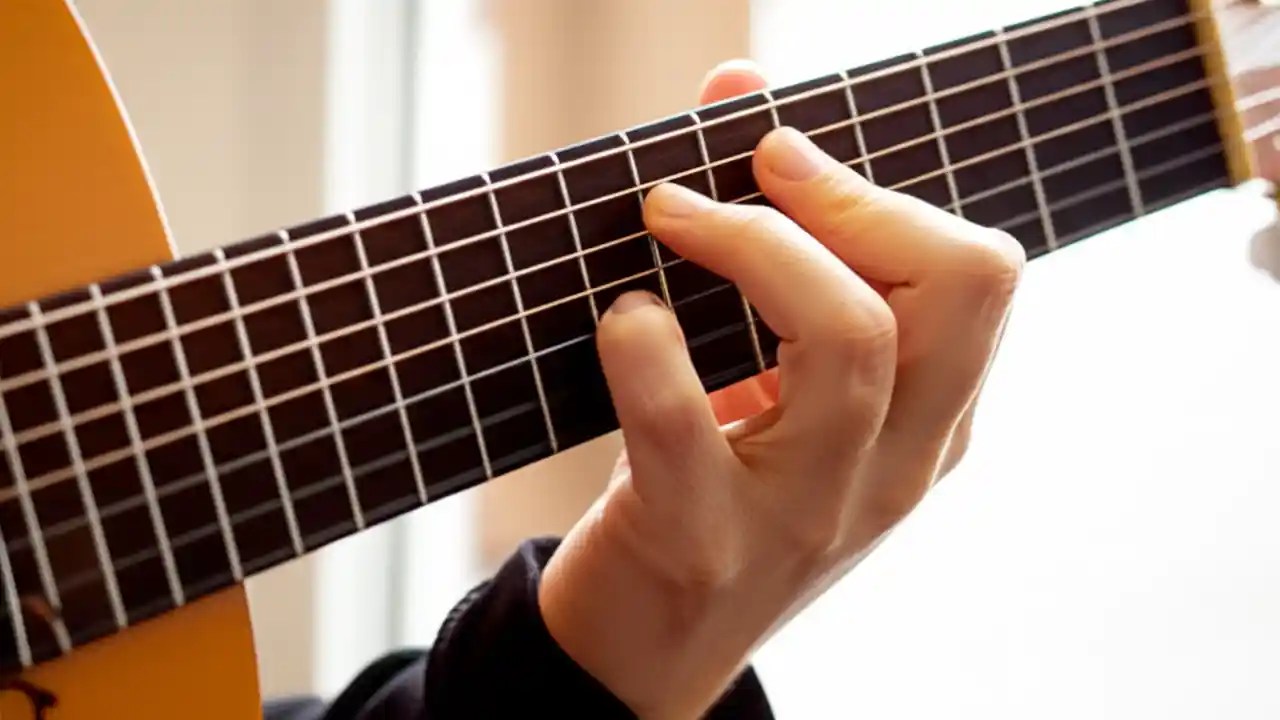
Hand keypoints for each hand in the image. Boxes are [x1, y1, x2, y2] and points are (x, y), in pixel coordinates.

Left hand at [538, 61, 1024, 717]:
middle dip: (844, 201)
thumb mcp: (767, 376)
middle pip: (950, 296)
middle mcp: (895, 468)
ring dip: (754, 249)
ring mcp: (812, 513)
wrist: (650, 647)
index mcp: (931, 422)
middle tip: (747, 166)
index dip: (883, 194)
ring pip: (851, 348)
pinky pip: (687, 430)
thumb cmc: (715, 485)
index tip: (783, 157)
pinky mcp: (707, 543)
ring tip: (670, 216)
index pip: (979, 277)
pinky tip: (622, 320)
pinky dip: (648, 351)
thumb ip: (774, 236)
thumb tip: (736, 84)